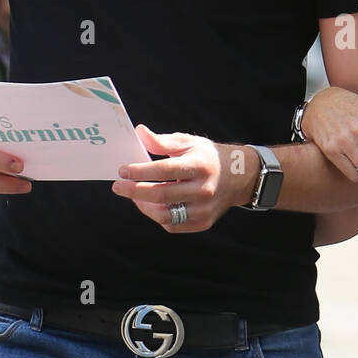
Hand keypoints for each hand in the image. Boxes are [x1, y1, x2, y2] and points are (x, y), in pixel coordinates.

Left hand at [110, 125, 248, 232]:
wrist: (238, 177)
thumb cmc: (207, 157)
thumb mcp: (188, 143)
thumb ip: (162, 141)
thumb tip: (139, 132)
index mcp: (200, 166)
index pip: (164, 170)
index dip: (140, 171)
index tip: (122, 170)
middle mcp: (204, 189)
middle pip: (161, 194)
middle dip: (134, 191)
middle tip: (118, 186)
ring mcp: (204, 209)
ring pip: (164, 215)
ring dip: (143, 206)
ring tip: (134, 197)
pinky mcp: (203, 222)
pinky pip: (172, 224)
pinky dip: (157, 215)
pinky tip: (151, 204)